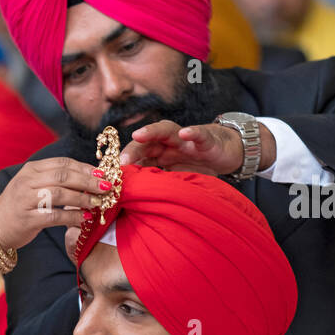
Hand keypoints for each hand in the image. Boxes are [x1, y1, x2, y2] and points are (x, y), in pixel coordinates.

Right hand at [0, 157, 109, 250]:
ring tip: (98, 203)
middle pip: (64, 176)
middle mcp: (27, 181)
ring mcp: (25, 200)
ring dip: (83, 199)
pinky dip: (72, 217)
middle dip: (88, 181)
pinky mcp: (27, 219)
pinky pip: (55, 216)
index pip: (63, 163)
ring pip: (60, 195)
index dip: (85, 168)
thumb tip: (90, 179)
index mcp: (31, 169)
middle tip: (106, 187)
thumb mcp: (34, 185)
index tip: (103, 174)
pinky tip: (84, 219)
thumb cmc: (20, 206)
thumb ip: (56, 180)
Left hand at [120, 120, 273, 175]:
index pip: (136, 157)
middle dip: (132, 150)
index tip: (110, 177)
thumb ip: (156, 185)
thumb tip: (130, 203)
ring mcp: (185, 141)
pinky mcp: (206, 140)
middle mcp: (167, 145)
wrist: (224, 154)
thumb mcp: (174, 179)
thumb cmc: (195, 167)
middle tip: (120, 161)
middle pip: (145, 143)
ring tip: (139, 135)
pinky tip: (186, 133)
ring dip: (151, 132)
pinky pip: (198, 135)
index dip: (123, 165)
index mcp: (157, 155)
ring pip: (166, 131)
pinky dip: (193, 133)